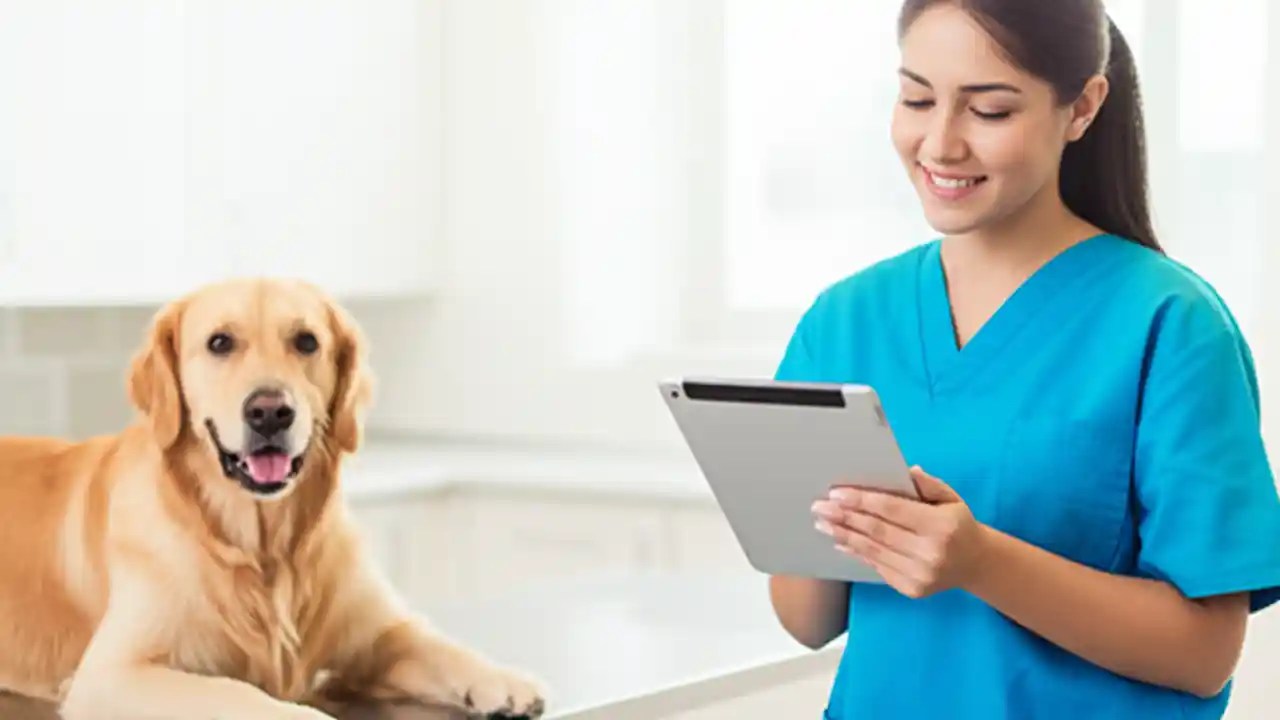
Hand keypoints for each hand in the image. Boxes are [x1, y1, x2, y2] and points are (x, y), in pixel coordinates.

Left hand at [811, 466, 990, 597]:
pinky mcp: (911, 589)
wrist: (974, 563)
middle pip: (877, 531)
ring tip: (823, 523)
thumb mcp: (949, 497)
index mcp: (941, 526)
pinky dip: (856, 552)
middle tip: (819, 507)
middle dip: (844, 517)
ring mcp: (920, 575)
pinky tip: (840, 541)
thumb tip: (903, 471)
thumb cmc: (957, 523)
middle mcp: (930, 553)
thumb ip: (926, 484)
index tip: (836, 493)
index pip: (892, 510)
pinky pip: (877, 567)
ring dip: (844, 535)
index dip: (862, 501)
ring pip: (873, 551)